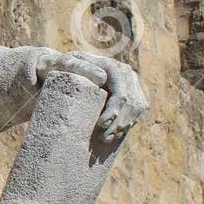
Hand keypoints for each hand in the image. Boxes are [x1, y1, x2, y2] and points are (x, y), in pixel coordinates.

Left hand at [34, 50, 148, 139]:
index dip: (113, 112)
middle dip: (119, 124)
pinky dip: (127, 123)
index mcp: (114, 67)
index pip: (121, 94)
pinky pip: (137, 111)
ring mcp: (133, 83)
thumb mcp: (68, 64)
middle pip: (132, 104)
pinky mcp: (134, 93)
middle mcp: (127, 74)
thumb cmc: (65, 67)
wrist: (71, 66)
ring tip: (106, 138)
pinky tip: (114, 133)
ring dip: (124, 126)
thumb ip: (81, 67)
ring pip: (137, 109)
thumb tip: (102, 78)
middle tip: (103, 138)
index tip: (100, 125)